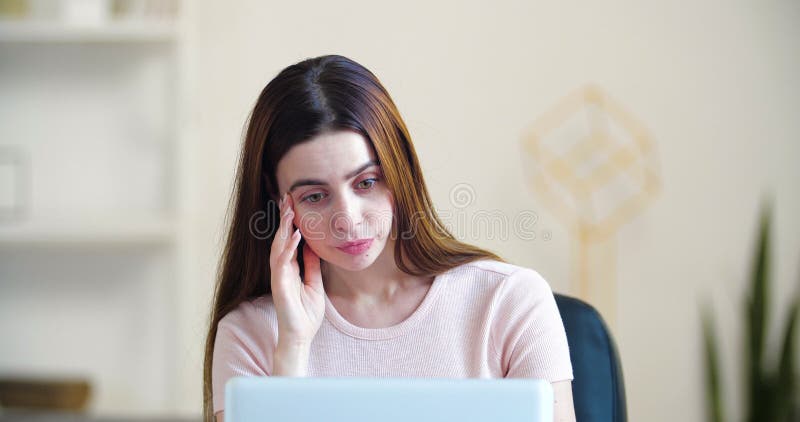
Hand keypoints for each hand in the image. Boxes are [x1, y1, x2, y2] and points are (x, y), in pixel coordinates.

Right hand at [269, 193, 325, 346]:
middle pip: (281, 238)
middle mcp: (282, 269)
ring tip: (289, 210)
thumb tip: (313, 246)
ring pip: (278, 246)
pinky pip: (282, 262)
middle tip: (287, 197)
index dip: (291, 223)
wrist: (300, 335)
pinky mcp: (279, 284)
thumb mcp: (315, 283)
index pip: (289, 240)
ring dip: (284, 227)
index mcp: (290, 268)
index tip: (294, 204)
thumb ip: (311, 265)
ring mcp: (279, 276)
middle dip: (284, 218)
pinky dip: (289, 247)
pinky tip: (296, 235)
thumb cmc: (306, 313)